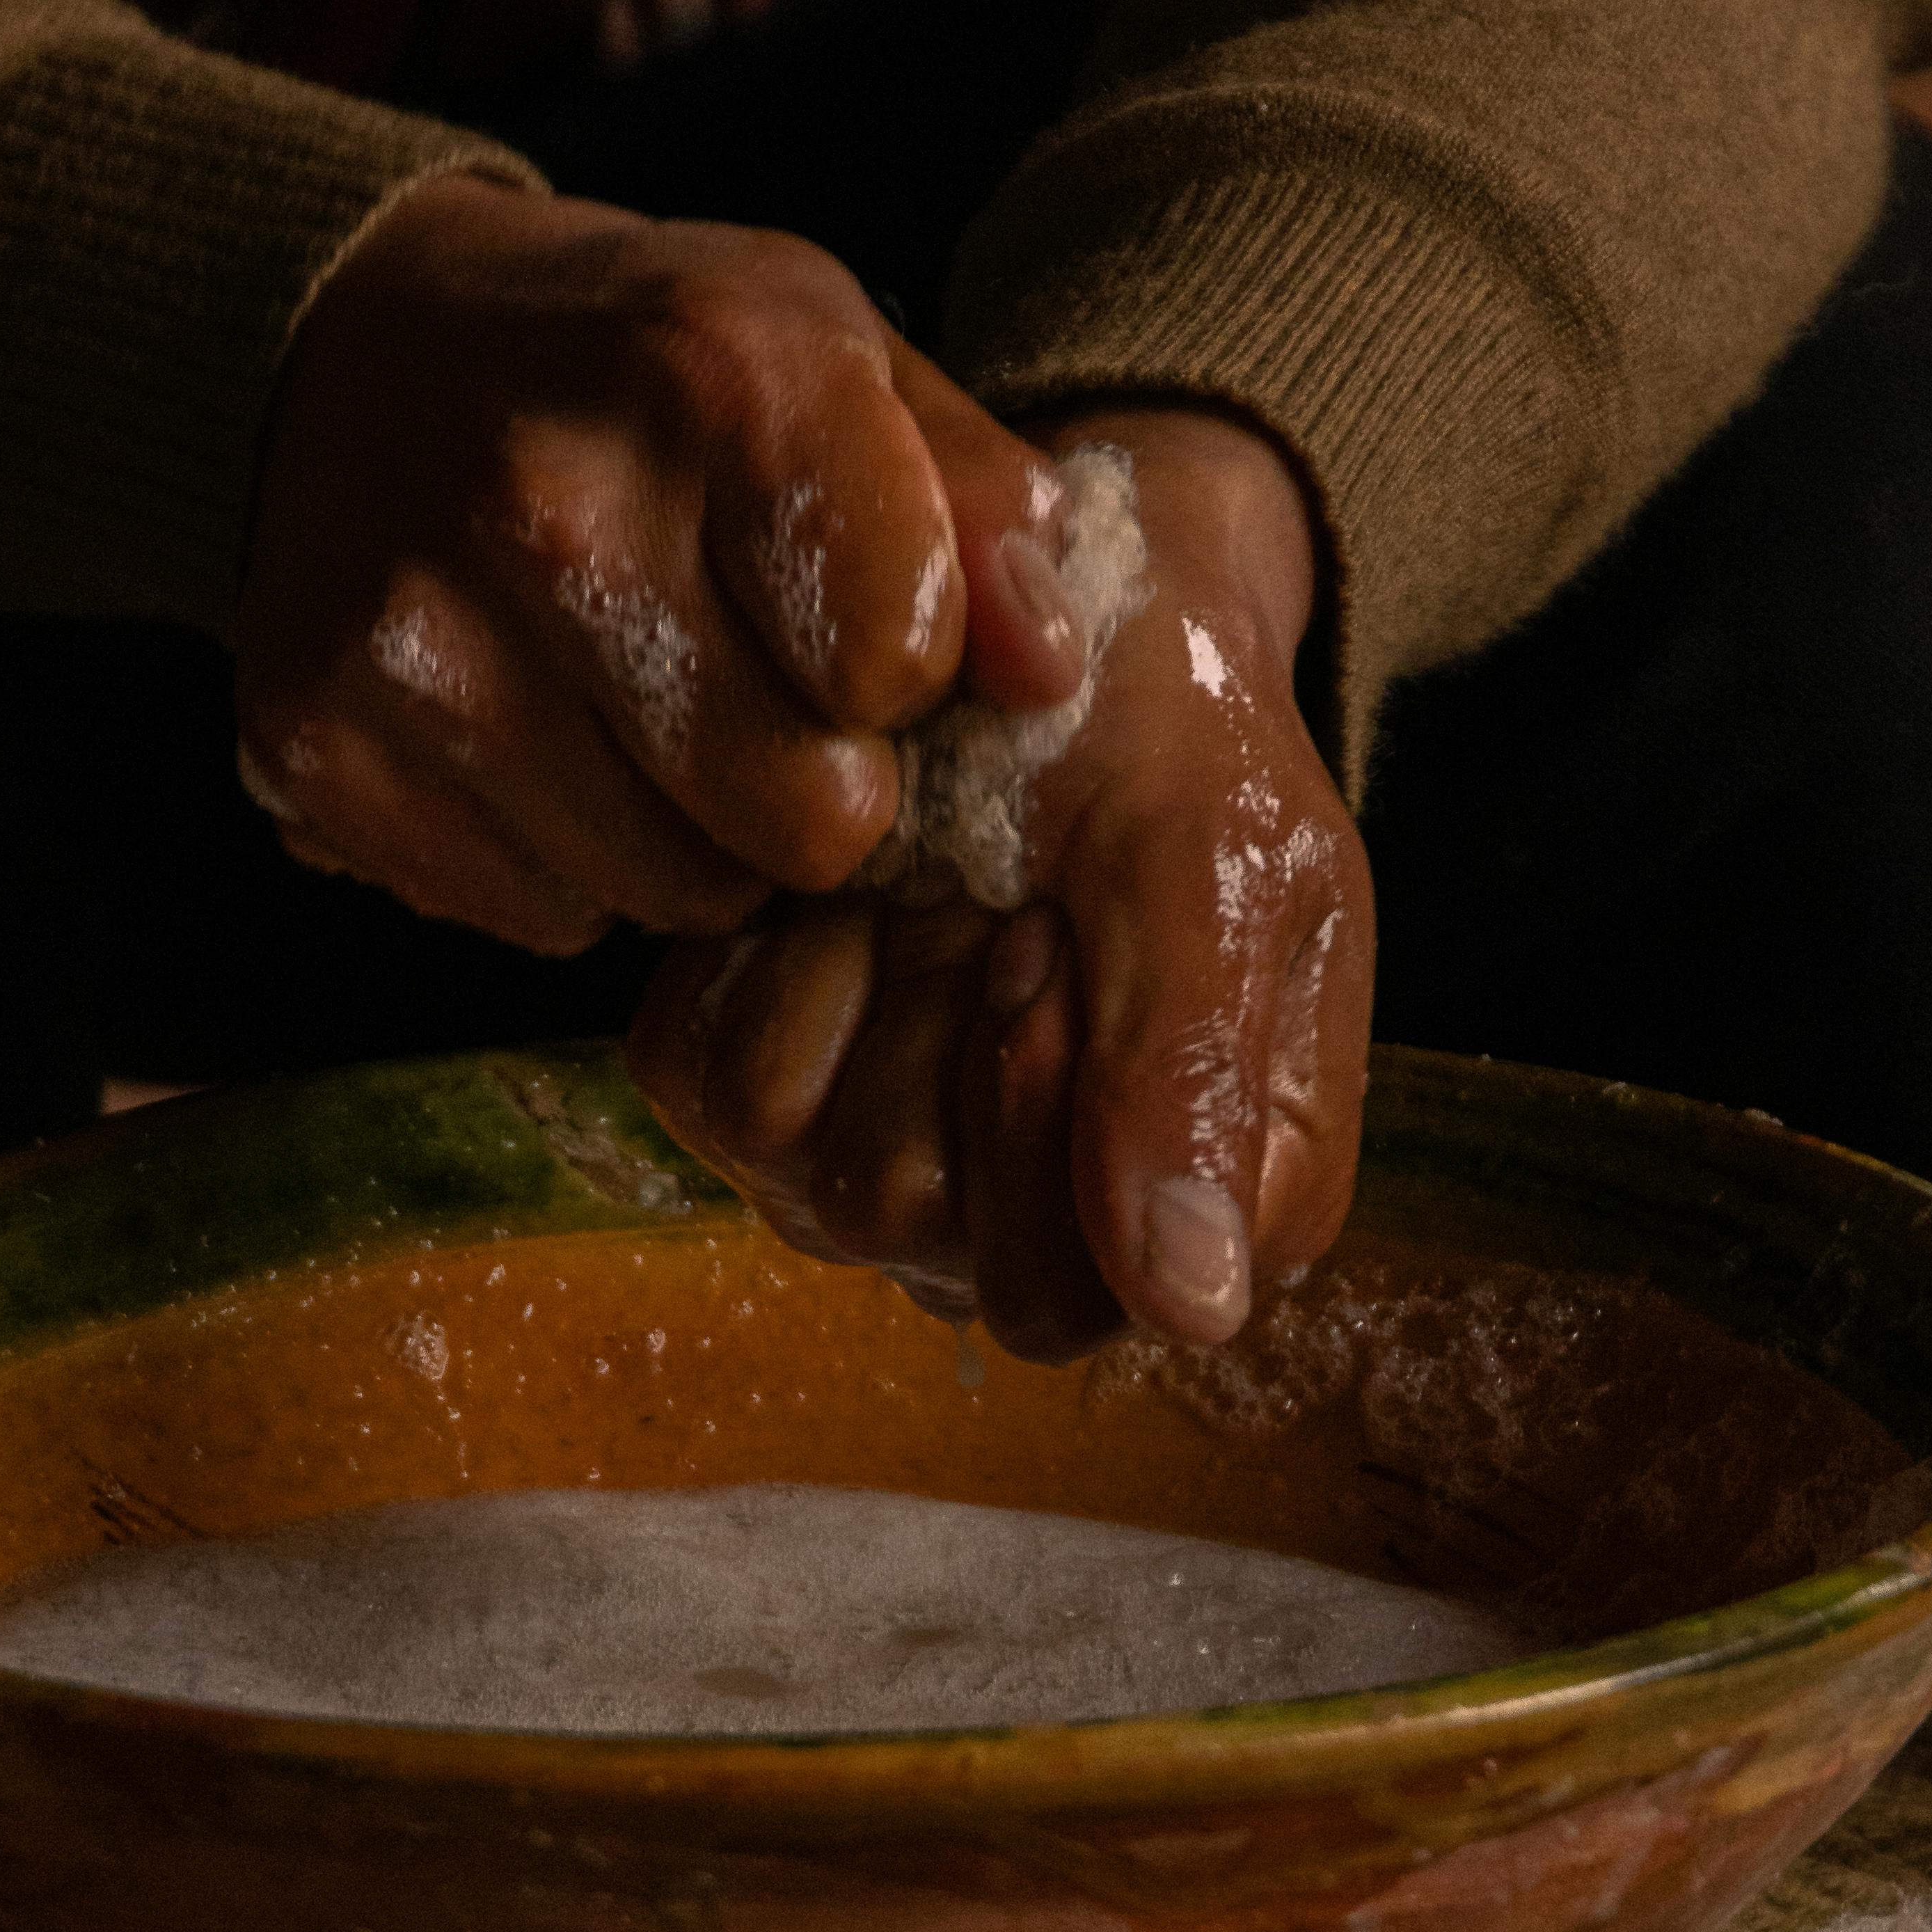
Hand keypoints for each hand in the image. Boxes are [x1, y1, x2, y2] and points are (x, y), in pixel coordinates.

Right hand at [233, 175, 1083, 957]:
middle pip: (806, 820)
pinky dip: (570, 859)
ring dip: (696, 837)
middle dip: (815, 786)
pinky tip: (538, 737)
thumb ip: (985, 508)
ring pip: (679, 896)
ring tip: (641, 709)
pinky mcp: (322, 757)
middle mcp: (547, 506)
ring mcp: (416, 647)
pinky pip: (547, 919)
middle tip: (758, 698)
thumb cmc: (648, 377)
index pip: (906, 661)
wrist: (353, 360)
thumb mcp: (838, 363)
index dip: (909, 670)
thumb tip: (1051, 674)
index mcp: (710, 370)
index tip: (860, 623)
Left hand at [629, 409, 1374, 1358]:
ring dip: (872, 978)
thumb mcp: (1222, 857)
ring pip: (810, 1162)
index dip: (1043, 1113)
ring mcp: (869, 1180)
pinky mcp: (744, 1103)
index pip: (1065, 1293)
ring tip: (937, 874)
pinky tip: (845, 890)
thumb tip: (1192, 1312)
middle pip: (923, 1227)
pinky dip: (769, 954)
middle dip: (952, 1026)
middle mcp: (1022, 1232)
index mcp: (1186, 1210)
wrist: (1044, 619)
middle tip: (999, 892)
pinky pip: (709, 1081)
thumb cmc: (1169, 735)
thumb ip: (1203, 1071)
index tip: (1057, 935)